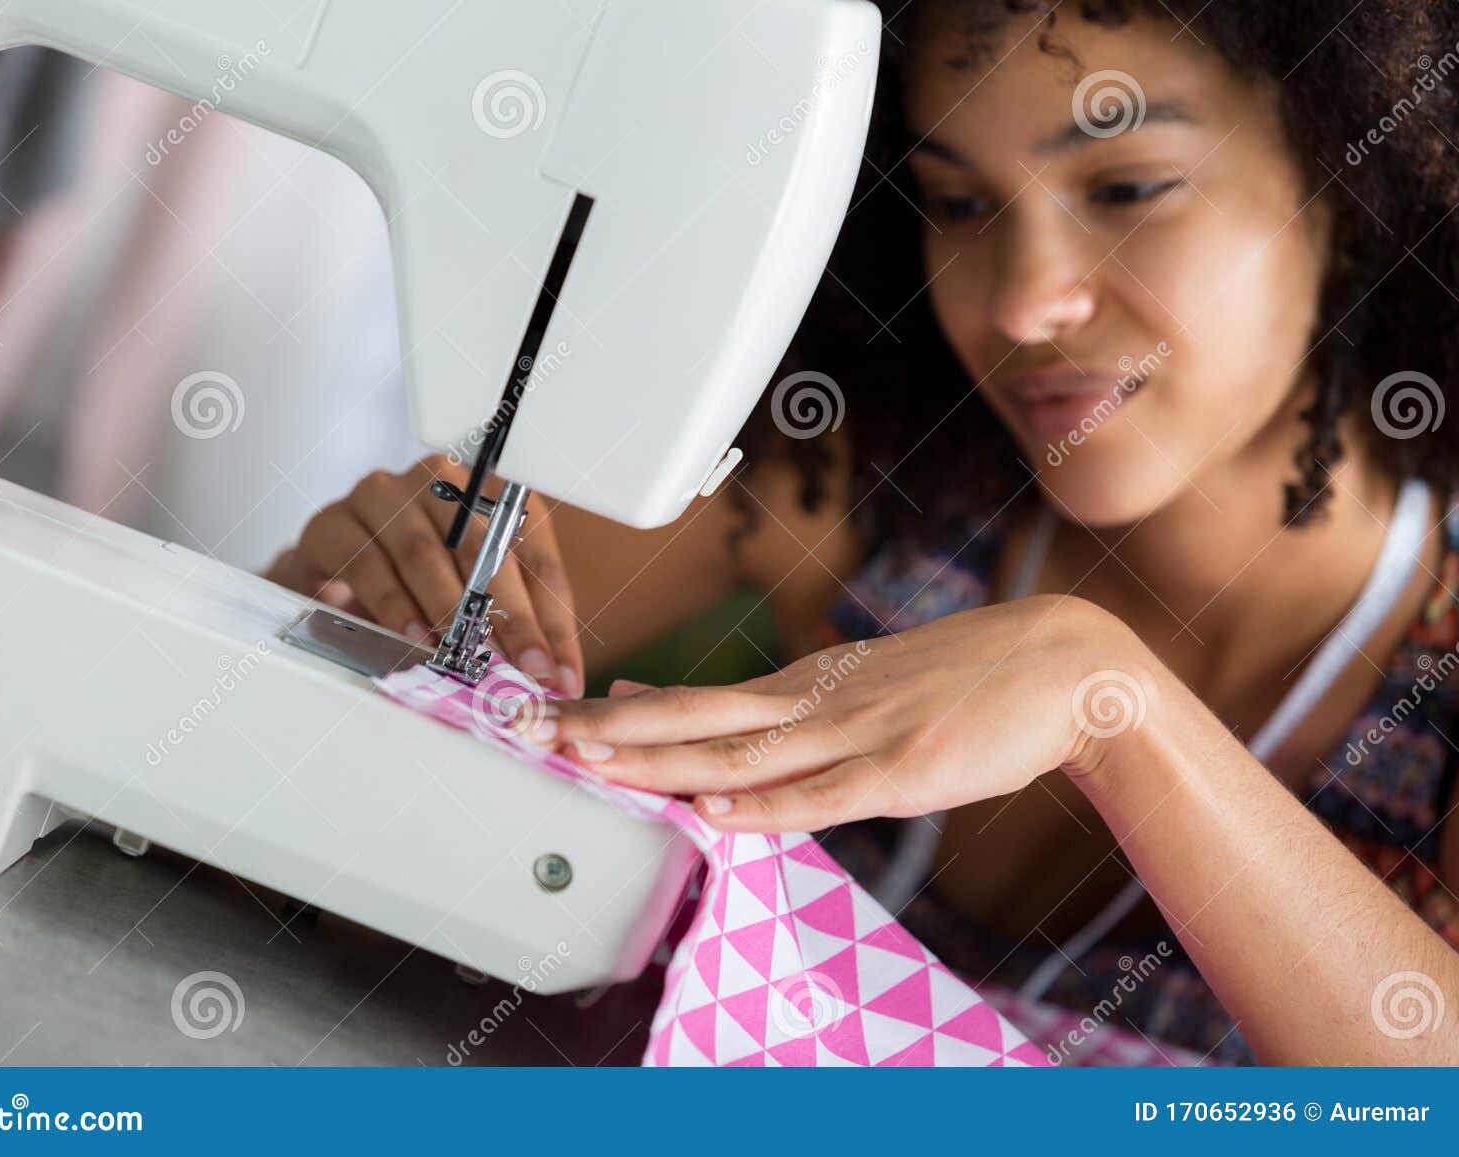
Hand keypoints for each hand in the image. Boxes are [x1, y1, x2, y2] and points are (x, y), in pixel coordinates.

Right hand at [267, 455, 583, 694]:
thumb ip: (518, 622)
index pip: (533, 550)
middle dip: (511, 616)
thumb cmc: (419, 579)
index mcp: (488, 491)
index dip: (551, 615)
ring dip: (452, 612)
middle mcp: (439, 480)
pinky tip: (415, 638)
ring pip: (426, 553)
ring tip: (470, 657)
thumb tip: (562, 675)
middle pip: (485, 548)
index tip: (560, 669)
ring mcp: (383, 496)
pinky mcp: (335, 524)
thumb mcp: (476, 592)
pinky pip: (369, 564)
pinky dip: (396, 607)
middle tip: (527, 668)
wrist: (334, 567)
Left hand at [534, 595, 1159, 828]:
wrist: (1065, 668)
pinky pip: (821, 795)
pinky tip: (712, 809)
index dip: (627, 713)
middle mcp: (819, 703)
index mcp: (812, 685)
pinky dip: (763, 806)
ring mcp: (858, 735)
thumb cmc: (969, 684)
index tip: (564, 713)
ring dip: (661, 761)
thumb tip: (764, 725)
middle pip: (697, 718)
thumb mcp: (874, 688)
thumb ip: (807, 714)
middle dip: (611, 729)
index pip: (701, 701)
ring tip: (589, 762)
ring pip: (740, 754)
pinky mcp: (903, 771)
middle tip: (537, 728)